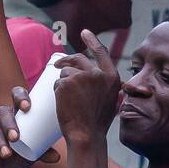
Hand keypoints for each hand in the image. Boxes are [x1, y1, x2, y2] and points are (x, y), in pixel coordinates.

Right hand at [0, 85, 56, 167]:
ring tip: (6, 154)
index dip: (21, 98)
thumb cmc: (18, 153)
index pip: (17, 96)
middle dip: (10, 124)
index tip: (27, 107)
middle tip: (15, 138)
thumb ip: (43, 152)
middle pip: (4, 112)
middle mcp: (2, 114)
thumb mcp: (32, 153)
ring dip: (0, 140)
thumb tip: (57, 157)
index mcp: (17, 112)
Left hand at [54, 29, 120, 143]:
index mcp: (112, 77)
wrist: (86, 135)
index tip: (85, 32)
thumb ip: (102, 85)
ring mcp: (82, 76)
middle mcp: (98, 73)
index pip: (101, 52)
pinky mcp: (67, 82)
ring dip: (62, 83)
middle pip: (78, 59)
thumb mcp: (108, 99)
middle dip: (66, 60)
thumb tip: (91, 76)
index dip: (92, 40)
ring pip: (65, 72)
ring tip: (67, 101)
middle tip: (56, 65)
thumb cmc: (96, 122)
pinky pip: (57, 82)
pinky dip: (57, 91)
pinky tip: (63, 103)